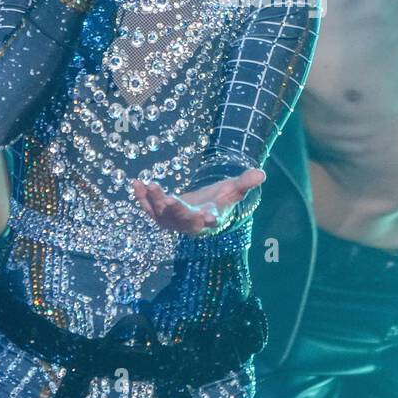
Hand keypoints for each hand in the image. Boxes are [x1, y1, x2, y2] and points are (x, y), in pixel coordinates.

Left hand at [131, 168, 266, 236]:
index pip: (211, 220)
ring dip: (152, 200)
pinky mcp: (161, 216)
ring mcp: (173, 222)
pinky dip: (141, 198)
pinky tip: (135, 183)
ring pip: (161, 214)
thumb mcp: (234, 189)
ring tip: (146, 184)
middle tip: (167, 198)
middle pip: (181, 218)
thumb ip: (246, 182)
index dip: (210, 218)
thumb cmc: (221, 198)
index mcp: (210, 218)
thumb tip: (262, 173)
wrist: (203, 209)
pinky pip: (149, 209)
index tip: (210, 216)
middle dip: (174, 208)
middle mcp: (190, 224)